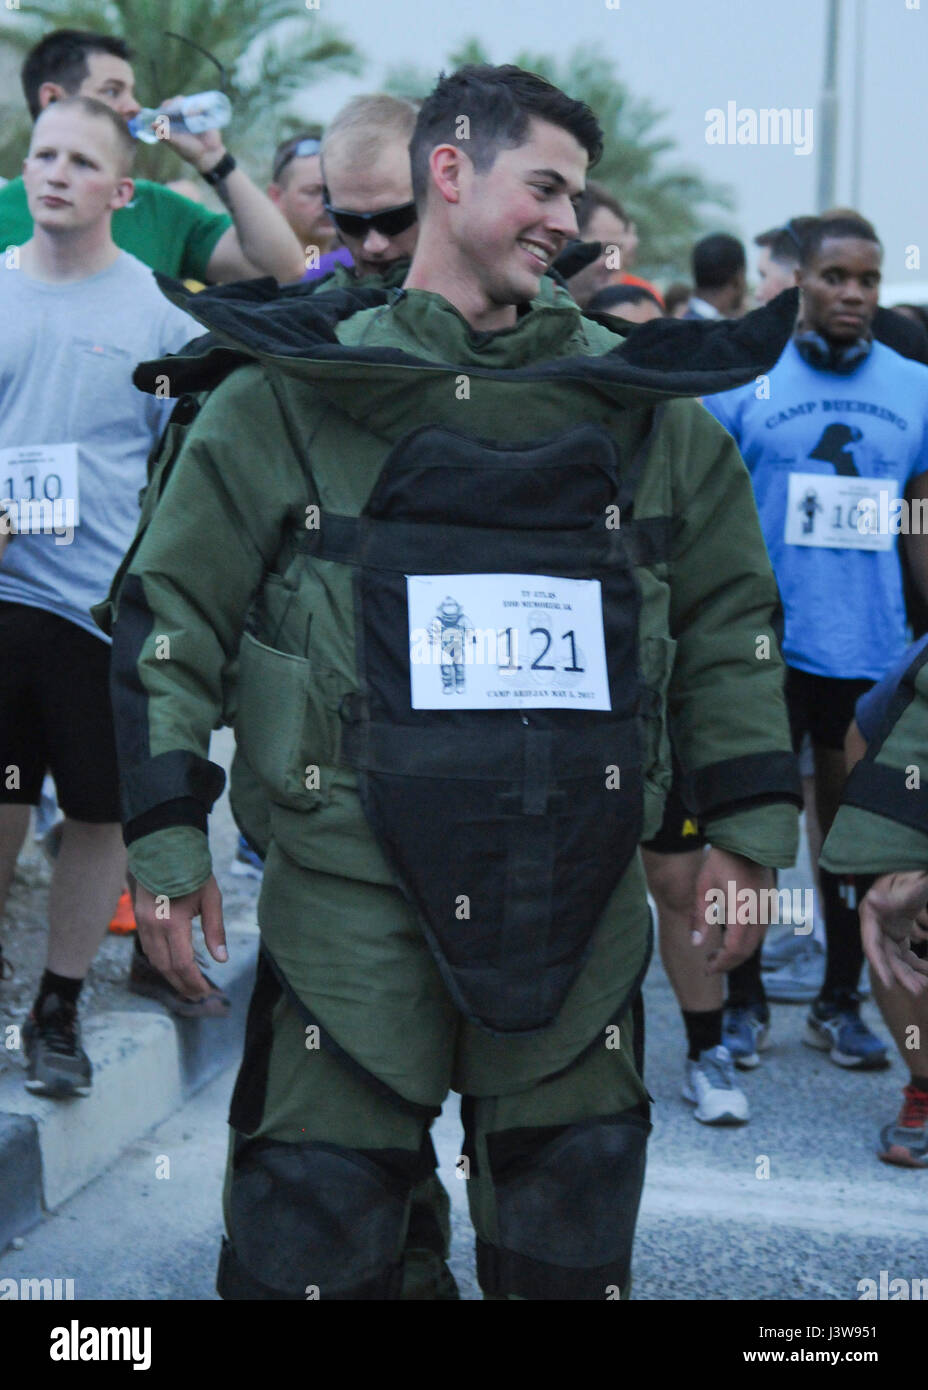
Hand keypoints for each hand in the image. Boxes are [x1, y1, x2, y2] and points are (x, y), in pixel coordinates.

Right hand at [134, 874, 226, 999]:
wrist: (164, 848)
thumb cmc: (192, 871)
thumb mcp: (211, 898)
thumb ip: (215, 930)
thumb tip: (221, 959)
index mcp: (173, 922)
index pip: (182, 963)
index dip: (194, 981)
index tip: (206, 992)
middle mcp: (153, 926)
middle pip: (166, 967)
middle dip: (182, 985)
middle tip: (198, 996)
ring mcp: (142, 923)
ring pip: (154, 960)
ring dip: (170, 977)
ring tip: (187, 986)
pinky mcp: (138, 918)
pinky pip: (148, 948)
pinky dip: (160, 962)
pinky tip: (173, 966)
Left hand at [156, 95, 225, 173]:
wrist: (208, 155)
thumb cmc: (189, 150)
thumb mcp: (176, 143)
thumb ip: (164, 134)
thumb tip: (152, 124)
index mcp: (172, 121)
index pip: (166, 108)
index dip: (166, 106)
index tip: (168, 107)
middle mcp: (181, 116)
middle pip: (177, 103)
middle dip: (178, 102)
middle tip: (179, 107)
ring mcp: (192, 115)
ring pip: (188, 102)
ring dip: (188, 104)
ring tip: (190, 112)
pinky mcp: (203, 115)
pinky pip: (200, 106)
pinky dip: (199, 106)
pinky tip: (198, 111)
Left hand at [691, 847, 774, 973]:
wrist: (748, 840)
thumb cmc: (721, 861)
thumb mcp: (703, 887)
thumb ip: (700, 917)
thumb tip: (696, 944)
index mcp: (742, 910)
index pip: (735, 949)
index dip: (721, 963)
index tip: (706, 968)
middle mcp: (759, 914)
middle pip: (747, 951)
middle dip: (728, 962)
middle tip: (709, 965)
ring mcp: (768, 910)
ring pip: (755, 943)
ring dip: (737, 953)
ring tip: (716, 955)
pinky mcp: (770, 906)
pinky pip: (759, 932)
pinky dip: (745, 942)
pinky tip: (729, 939)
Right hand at [859, 872, 927, 995]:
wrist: (918, 873)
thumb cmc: (913, 875)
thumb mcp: (909, 885)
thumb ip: (894, 897)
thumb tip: (872, 901)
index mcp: (871, 913)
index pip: (872, 944)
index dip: (879, 965)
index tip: (890, 984)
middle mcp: (876, 925)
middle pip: (885, 956)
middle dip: (901, 975)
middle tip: (919, 990)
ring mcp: (886, 931)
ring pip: (896, 959)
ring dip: (911, 973)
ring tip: (925, 986)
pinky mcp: (897, 934)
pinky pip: (906, 955)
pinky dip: (917, 965)